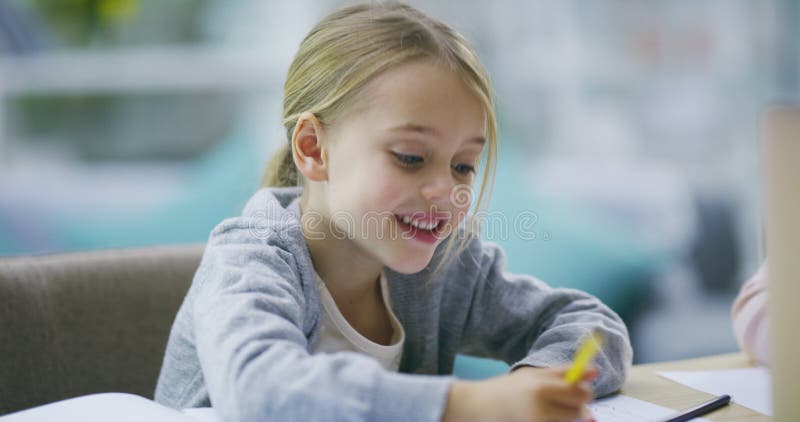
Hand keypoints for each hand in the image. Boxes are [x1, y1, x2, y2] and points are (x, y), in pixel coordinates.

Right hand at [442, 364, 597, 421]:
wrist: (476, 408)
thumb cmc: (506, 390)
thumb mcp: (532, 375)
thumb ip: (564, 372)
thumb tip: (596, 370)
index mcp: (541, 388)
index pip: (580, 392)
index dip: (584, 391)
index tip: (579, 389)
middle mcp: (539, 409)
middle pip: (579, 412)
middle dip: (576, 407)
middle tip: (560, 402)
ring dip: (565, 418)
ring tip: (546, 411)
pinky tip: (540, 419)